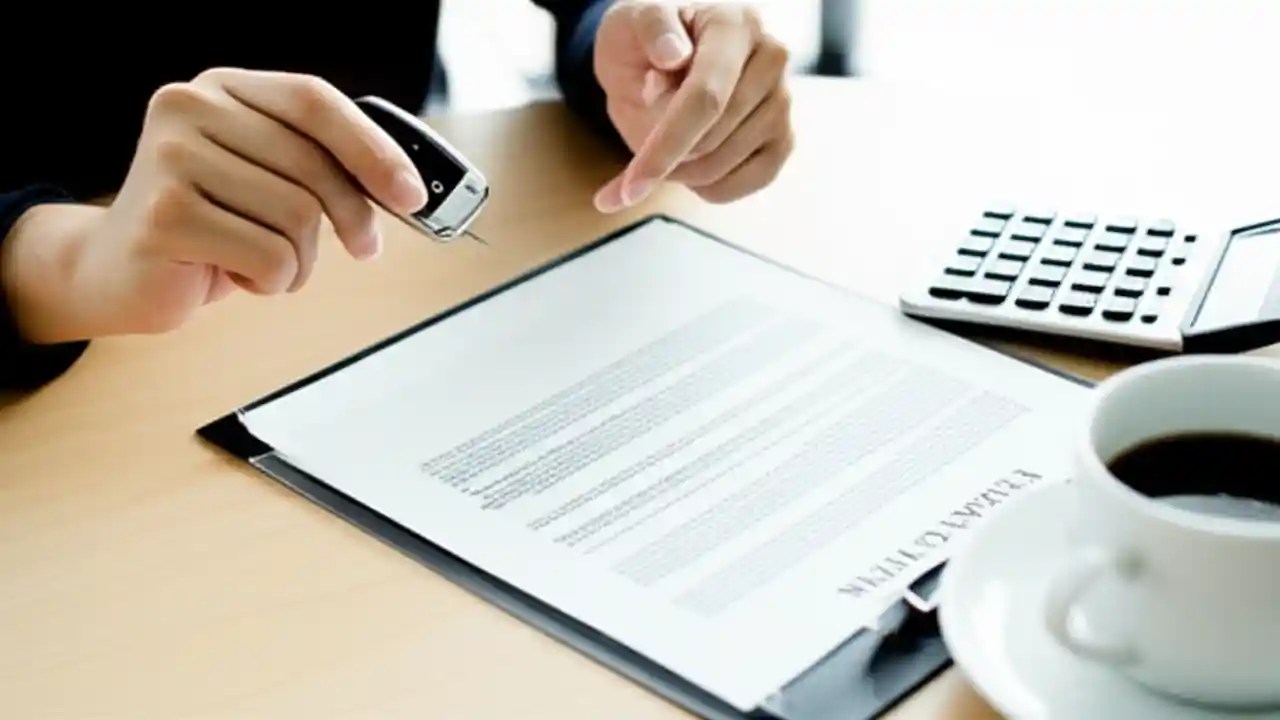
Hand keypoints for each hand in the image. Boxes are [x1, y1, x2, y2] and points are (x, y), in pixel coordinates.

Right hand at [7, 68, 428, 339]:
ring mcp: (171, 158)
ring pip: (298, 217)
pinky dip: (273, 281)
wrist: (117, 269)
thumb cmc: (210, 225)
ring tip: (266, 261)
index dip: (373, 148)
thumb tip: (405, 188)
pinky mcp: (166, 215)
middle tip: (364, 247)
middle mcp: (190, 109)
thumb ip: (323, 165)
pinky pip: (270, 257)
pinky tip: (236, 275)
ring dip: (302, 259)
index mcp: (223, 87)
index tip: (413, 194)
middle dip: (352, 219)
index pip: (314, 101)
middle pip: (314, 167)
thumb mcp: (268, 178)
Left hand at [592, 2, 793, 211]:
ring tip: (666, 140)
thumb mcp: (634, 21)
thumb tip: (673, 56)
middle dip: (665, 158)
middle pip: (711, 141)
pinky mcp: (784, 140)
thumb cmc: (650, 40)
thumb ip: (651, 30)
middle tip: (641, 140)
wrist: (669, 56)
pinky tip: (687, 163)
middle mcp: (772, 60)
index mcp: (736, 24)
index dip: (667, 145)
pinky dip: (704, 187)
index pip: (705, 98)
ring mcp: (783, 103)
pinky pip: (741, 185)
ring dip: (679, 171)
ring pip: (721, 168)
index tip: (631, 185)